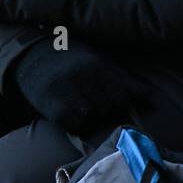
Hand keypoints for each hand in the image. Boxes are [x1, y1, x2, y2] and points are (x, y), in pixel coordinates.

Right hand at [13, 38, 145, 133]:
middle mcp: (81, 78)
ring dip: (90, 115)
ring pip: (91, 117)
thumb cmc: (73, 59)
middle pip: (107, 107)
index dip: (120, 100)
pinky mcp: (52, 108)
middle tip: (93, 98)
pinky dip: (75, 123)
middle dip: (104, 106)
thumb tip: (150, 96)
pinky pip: (73, 125)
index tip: (113, 97)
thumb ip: (124, 79)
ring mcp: (65, 93)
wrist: (33, 57)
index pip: (121, 94)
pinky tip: (71, 111)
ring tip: (82, 103)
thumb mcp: (99, 61)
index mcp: (96, 65)